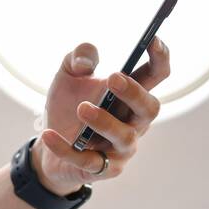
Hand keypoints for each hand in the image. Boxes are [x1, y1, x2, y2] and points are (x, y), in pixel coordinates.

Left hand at [32, 38, 170, 195]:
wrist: (47, 143)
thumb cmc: (67, 105)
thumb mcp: (67, 75)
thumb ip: (77, 58)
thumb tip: (87, 60)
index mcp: (129, 95)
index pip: (156, 75)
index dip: (160, 58)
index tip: (153, 39)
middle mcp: (133, 122)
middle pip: (149, 108)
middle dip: (134, 93)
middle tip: (113, 78)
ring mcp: (121, 148)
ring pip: (124, 137)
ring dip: (104, 122)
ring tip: (82, 108)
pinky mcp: (102, 169)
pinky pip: (87, 160)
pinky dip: (66, 148)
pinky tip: (48, 134)